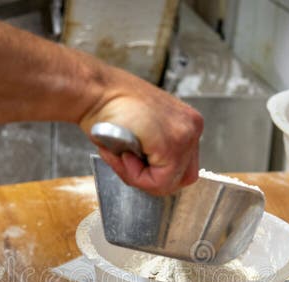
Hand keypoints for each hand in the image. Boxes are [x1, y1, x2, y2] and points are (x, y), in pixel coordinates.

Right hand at [80, 72, 203, 195]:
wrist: (96, 92)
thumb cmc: (110, 108)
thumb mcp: (142, 130)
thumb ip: (155, 151)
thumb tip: (152, 173)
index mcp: (186, 121)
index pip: (183, 165)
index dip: (156, 170)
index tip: (132, 158)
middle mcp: (192, 127)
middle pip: (182, 177)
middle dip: (153, 178)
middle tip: (128, 162)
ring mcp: (185, 135)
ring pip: (169, 181)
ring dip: (141, 177)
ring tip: (123, 156)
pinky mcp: (173, 144)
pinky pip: (158, 181)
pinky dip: (136, 176)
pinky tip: (124, 155)